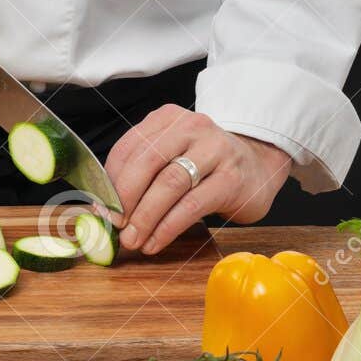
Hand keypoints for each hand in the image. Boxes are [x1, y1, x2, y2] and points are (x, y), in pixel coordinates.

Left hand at [103, 104, 292, 254]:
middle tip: (114, 226)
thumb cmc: (207, 163)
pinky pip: (192, 206)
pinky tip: (156, 242)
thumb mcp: (174, 154)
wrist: (259, 164)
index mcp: (168, 118)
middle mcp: (191, 127)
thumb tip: (104, 208)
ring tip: (133, 239)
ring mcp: (215, 150)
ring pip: (169, 184)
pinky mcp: (232, 178)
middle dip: (125, 198)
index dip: (110, 181)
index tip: (101, 209)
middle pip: (148, 161)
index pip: (129, 147)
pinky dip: (168, 227)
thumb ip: (143, 173)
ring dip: (145, 217)